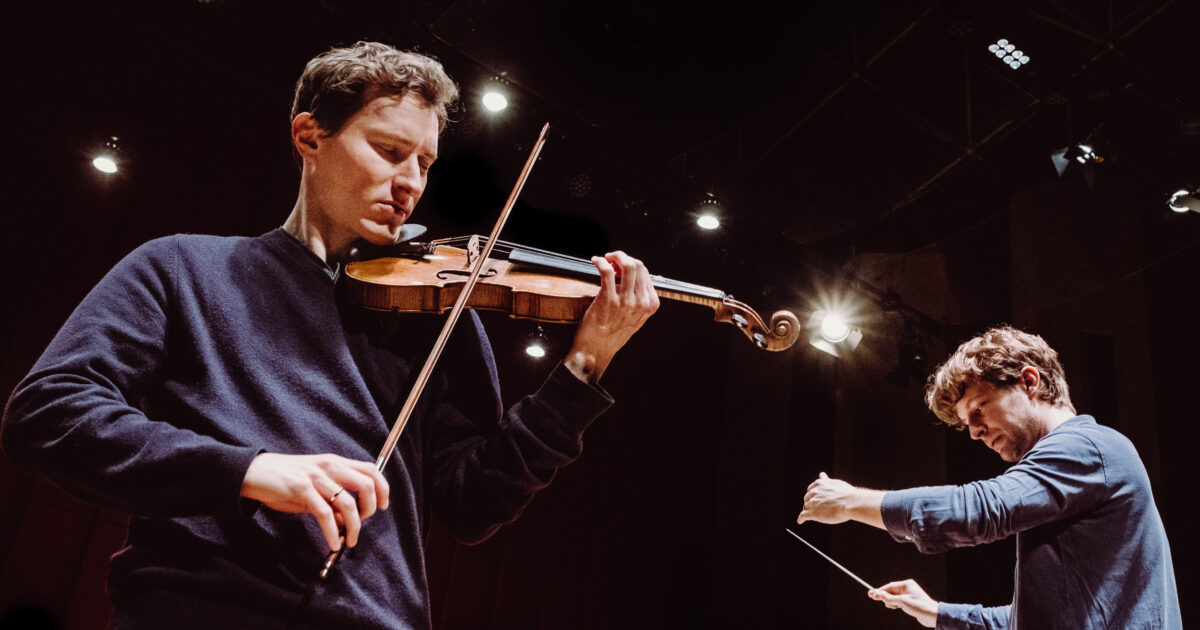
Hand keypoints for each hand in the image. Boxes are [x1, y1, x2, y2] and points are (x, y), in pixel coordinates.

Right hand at [241, 453, 389, 550]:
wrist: (255, 473)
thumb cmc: (286, 480)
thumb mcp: (315, 485)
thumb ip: (333, 500)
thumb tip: (347, 522)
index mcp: (336, 462)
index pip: (371, 470)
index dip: (382, 488)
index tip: (382, 506)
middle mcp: (330, 466)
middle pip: (366, 485)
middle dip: (370, 509)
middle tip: (363, 523)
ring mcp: (316, 477)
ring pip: (348, 504)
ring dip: (354, 527)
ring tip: (349, 541)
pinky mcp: (302, 489)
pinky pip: (325, 515)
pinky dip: (332, 533)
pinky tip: (333, 543)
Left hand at [564, 251, 658, 382]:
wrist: (597, 349)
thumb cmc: (613, 332)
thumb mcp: (637, 317)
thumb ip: (642, 297)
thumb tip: (650, 275)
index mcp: (651, 304)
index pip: (645, 272)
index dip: (631, 263)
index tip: (620, 266)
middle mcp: (641, 302)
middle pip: (637, 265)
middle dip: (622, 257)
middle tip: (611, 259)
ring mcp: (625, 301)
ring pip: (626, 265)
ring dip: (614, 256)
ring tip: (605, 259)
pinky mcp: (608, 300)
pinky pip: (606, 271)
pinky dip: (600, 262)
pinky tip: (596, 262)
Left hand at [796, 472, 859, 524]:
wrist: (850, 503)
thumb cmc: (846, 494)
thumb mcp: (835, 483)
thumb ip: (826, 480)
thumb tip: (821, 474)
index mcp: (819, 484)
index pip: (810, 490)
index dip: (812, 495)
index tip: (814, 499)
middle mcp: (814, 492)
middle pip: (807, 499)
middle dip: (810, 503)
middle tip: (816, 507)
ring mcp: (813, 503)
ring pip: (806, 507)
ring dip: (808, 510)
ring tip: (811, 515)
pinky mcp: (813, 513)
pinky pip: (803, 516)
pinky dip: (801, 518)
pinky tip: (800, 521)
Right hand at [869, 579, 938, 627]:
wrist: (933, 616)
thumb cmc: (920, 606)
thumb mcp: (902, 602)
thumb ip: (889, 598)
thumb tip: (878, 594)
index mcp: (907, 584)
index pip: (890, 586)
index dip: (880, 591)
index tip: (871, 594)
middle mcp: (907, 589)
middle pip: (890, 591)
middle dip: (883, 595)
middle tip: (871, 596)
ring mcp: (908, 595)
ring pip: (893, 597)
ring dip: (890, 602)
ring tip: (892, 606)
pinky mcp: (909, 602)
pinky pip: (897, 602)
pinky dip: (894, 604)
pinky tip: (894, 607)